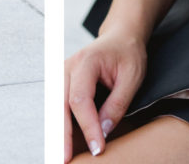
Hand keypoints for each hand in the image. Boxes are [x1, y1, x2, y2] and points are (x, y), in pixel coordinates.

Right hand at [65, 29, 145, 159]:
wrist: (121, 37)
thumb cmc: (127, 53)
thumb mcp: (132, 77)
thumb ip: (117, 104)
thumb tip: (104, 131)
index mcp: (85, 62)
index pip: (80, 100)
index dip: (88, 127)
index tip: (97, 148)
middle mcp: (68, 68)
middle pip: (60, 106)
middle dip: (62, 135)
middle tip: (65, 159)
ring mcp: (63, 75)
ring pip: (57, 109)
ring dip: (58, 132)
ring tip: (62, 154)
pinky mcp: (64, 83)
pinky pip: (61, 107)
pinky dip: (62, 124)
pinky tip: (66, 141)